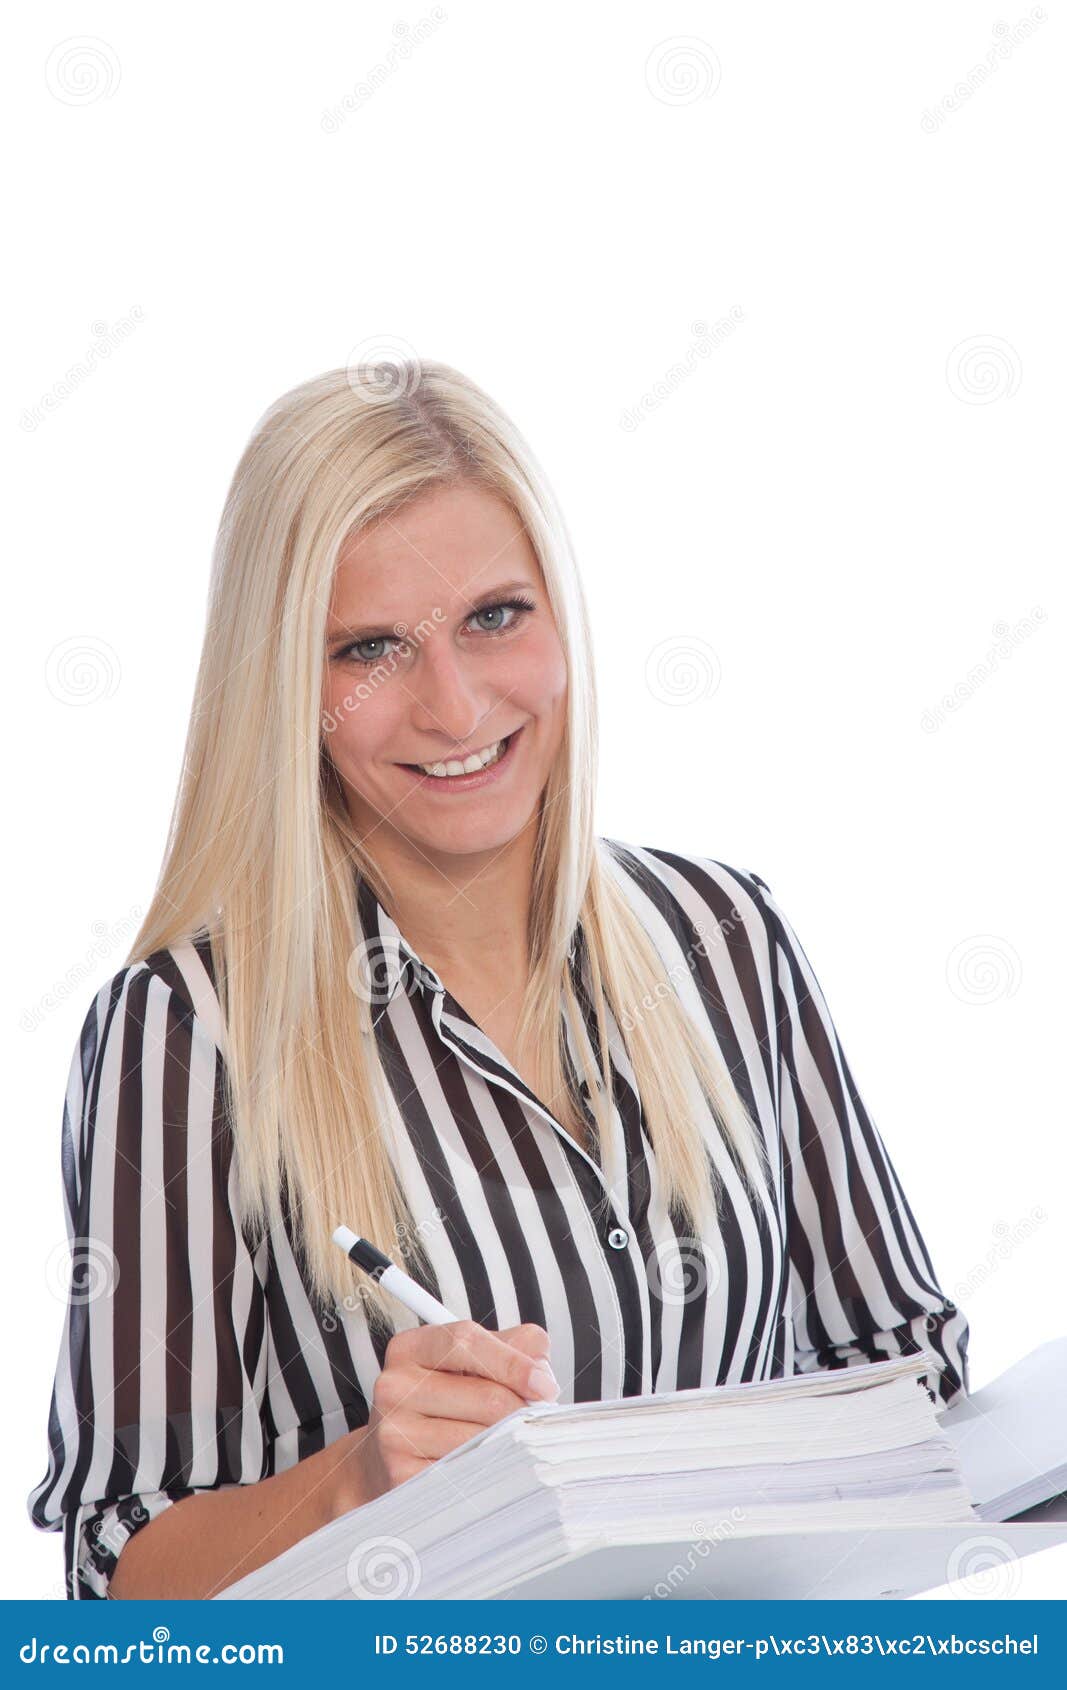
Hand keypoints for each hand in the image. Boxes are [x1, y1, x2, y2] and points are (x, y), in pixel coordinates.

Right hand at [353, 1320, 558, 1502]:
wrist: (384, 1459)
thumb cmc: (442, 1403)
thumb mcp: (469, 1362)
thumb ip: (513, 1348)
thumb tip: (542, 1375)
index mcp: (411, 1347)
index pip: (466, 1341)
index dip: (513, 1363)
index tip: (544, 1385)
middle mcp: (395, 1386)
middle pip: (485, 1396)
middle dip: (522, 1410)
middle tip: (535, 1420)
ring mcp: (394, 1432)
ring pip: (482, 1438)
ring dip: (510, 1442)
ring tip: (511, 1442)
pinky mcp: (401, 1475)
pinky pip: (467, 1474)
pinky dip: (488, 1471)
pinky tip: (486, 1466)